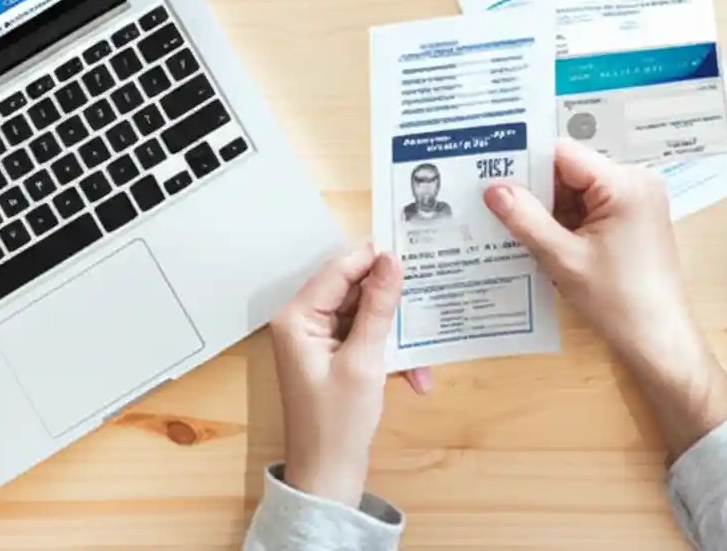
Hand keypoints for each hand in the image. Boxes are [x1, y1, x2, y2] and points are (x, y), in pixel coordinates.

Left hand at [268, 245, 428, 506]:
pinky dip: (390, 352)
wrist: (327, 477)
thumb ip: (378, 307)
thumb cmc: (338, 423)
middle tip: (429, 291)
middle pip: (352, 289)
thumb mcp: (364, 361)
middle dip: (390, 299)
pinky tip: (417, 377)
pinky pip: (364, 337)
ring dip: (395, 332)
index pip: (338, 269)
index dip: (374, 258)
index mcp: (297, 317)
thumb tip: (391, 259)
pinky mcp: (333, 356)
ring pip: (364, 314)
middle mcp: (302, 321)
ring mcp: (317, 339)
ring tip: (426, 346)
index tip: (413, 248)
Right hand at [483, 139, 695, 366]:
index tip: (488, 171)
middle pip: (569, 170)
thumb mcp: (564, 258)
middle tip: (491, 201)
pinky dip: (565, 221)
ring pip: (577, 191)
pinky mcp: (633, 219)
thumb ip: (526, 219)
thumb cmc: (617, 300)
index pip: (563, 154)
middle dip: (534, 189)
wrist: (660, 339)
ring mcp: (637, 200)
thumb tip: (492, 188)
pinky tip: (540, 239)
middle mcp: (635, 181)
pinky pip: (590, 207)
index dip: (525, 161)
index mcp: (624, 183)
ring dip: (548, 209)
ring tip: (510, 224)